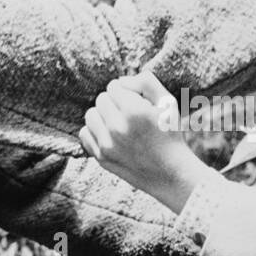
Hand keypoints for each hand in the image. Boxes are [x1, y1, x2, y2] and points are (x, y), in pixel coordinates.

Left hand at [79, 72, 211, 212]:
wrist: (171, 174)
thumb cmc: (170, 134)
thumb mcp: (168, 103)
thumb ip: (146, 82)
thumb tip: (121, 81)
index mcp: (134, 111)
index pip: (113, 86)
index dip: (126, 91)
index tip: (137, 102)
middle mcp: (117, 127)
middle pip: (101, 99)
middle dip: (114, 103)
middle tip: (130, 114)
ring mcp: (107, 144)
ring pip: (91, 115)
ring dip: (102, 116)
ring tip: (119, 124)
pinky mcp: (101, 157)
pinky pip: (85, 133)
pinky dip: (95, 132)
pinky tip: (111, 136)